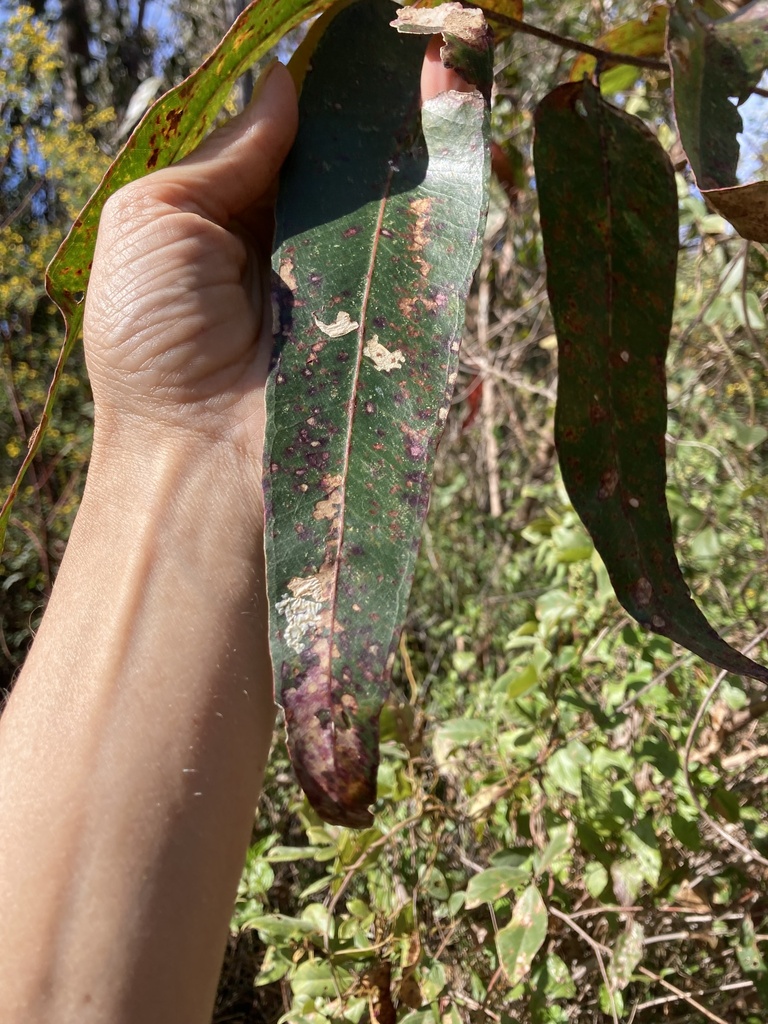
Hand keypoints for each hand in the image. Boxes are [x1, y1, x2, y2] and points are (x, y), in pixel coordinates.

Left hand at [82, 44, 468, 463]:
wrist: (198, 455)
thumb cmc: (152, 340)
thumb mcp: (153, 221)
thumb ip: (224, 155)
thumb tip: (283, 82)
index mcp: (239, 216)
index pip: (296, 137)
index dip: (329, 89)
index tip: (364, 41)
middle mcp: (301, 246)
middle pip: (355, 163)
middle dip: (388, 106)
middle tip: (421, 47)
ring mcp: (353, 286)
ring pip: (401, 202)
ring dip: (430, 140)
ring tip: (452, 72)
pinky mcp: (395, 327)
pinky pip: (430, 260)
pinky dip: (454, 204)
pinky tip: (470, 135)